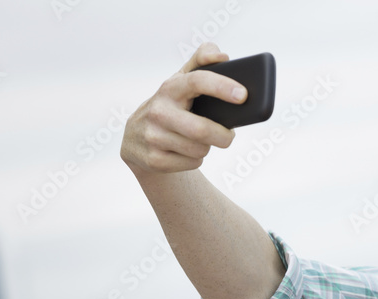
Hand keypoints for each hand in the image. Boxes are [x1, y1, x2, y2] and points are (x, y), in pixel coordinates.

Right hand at [120, 43, 245, 174]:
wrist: (135, 137)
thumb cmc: (170, 105)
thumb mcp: (181, 81)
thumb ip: (202, 60)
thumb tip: (222, 56)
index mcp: (170, 88)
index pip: (197, 81)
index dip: (221, 86)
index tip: (242, 95)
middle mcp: (158, 111)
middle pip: (202, 130)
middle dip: (223, 136)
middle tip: (228, 135)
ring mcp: (153, 136)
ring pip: (199, 150)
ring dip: (207, 147)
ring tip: (199, 140)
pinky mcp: (154, 160)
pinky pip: (192, 163)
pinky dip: (196, 159)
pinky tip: (185, 151)